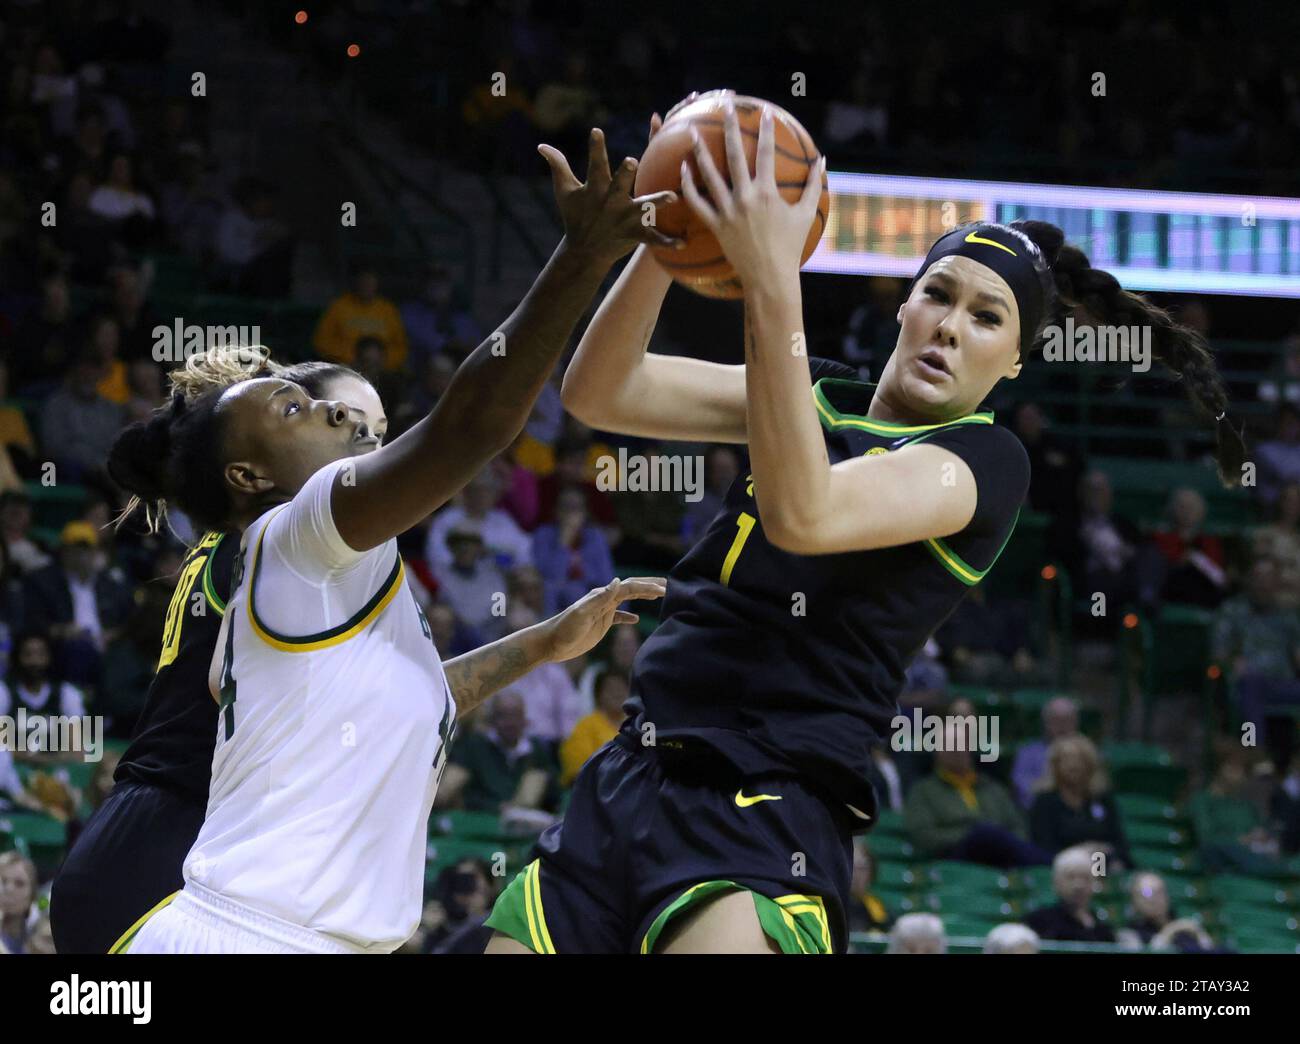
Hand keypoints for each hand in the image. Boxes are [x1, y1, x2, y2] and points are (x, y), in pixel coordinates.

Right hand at [539, 129, 681, 267]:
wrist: (584, 251)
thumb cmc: (575, 216)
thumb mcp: (564, 191)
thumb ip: (557, 165)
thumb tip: (541, 145)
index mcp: (596, 189)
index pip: (595, 164)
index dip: (595, 148)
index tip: (597, 131)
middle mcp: (611, 201)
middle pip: (619, 184)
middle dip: (624, 173)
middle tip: (631, 160)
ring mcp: (625, 218)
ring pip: (644, 208)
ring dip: (657, 203)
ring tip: (673, 197)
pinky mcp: (635, 234)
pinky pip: (654, 238)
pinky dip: (668, 242)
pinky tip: (684, 243)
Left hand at [542, 576, 665, 662]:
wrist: (550, 642)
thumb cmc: (564, 629)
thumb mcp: (581, 613)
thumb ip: (600, 598)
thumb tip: (617, 581)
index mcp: (602, 596)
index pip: (629, 587)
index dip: (648, 587)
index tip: (665, 590)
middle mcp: (604, 600)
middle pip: (631, 589)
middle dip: (650, 586)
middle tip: (670, 586)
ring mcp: (603, 612)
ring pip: (627, 599)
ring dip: (643, 595)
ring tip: (660, 595)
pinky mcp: (600, 623)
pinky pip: (619, 616)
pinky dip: (629, 616)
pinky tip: (636, 619)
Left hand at [680, 100, 825, 292]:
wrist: (769, 277)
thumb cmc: (790, 246)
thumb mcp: (806, 214)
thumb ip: (814, 186)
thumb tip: (823, 161)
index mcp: (768, 193)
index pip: (766, 154)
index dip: (766, 131)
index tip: (764, 112)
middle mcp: (746, 198)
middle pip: (734, 156)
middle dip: (730, 128)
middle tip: (726, 107)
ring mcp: (728, 212)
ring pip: (710, 176)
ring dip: (700, 152)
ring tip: (692, 132)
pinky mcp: (715, 226)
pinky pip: (698, 203)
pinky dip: (689, 186)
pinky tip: (683, 168)